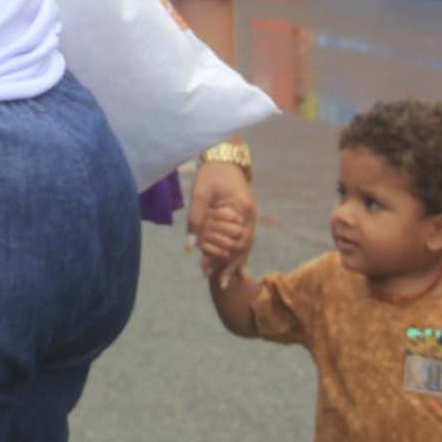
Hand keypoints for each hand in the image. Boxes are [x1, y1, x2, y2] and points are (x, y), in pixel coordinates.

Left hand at [187, 155, 256, 283]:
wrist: (224, 157)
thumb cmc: (211, 173)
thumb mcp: (200, 194)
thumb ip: (195, 220)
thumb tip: (190, 247)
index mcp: (241, 210)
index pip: (235, 243)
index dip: (223, 259)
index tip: (209, 272)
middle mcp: (250, 216)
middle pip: (243, 248)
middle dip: (230, 266)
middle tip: (218, 284)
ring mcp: (251, 216)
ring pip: (246, 246)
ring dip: (235, 263)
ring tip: (224, 281)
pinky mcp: (245, 216)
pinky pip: (244, 239)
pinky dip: (238, 253)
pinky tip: (235, 267)